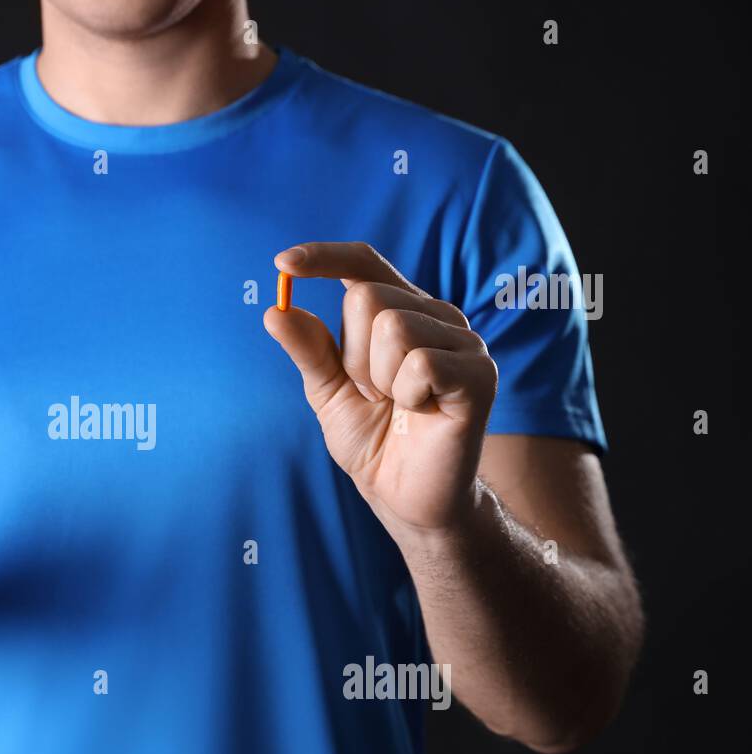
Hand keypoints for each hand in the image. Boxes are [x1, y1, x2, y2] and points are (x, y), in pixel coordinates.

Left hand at [264, 242, 496, 536]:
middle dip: (352, 356)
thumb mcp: (328, 391)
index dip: (323, 256)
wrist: (405, 497)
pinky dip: (406, 395)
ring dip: (380, 378)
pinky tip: (421, 412)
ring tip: (397, 405)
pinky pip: (421, 362)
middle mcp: (435, 316)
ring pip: (393, 327)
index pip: (363, 263)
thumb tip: (275, 310)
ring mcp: (464, 342)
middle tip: (373, 395)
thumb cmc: (373, 440)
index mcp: (400, 311)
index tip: (282, 264)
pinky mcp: (480, 374)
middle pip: (366, 297)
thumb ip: (308, 350)